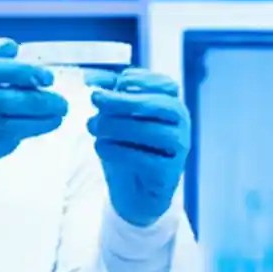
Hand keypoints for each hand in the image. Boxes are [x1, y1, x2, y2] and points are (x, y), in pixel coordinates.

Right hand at [0, 40, 68, 191]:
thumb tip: (14, 48)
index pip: (1, 71)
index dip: (29, 75)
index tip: (48, 78)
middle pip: (14, 99)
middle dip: (43, 101)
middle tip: (61, 103)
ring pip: (15, 125)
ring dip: (41, 122)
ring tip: (56, 117)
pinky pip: (5, 142)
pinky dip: (19, 136)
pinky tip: (28, 131)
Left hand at [87, 69, 189, 226]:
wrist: (134, 192)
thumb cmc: (126, 147)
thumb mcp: (115, 119)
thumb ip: (109, 97)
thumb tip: (91, 79)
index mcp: (170, 105)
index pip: (166, 85)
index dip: (143, 80)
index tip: (117, 82)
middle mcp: (180, 124)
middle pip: (161, 106)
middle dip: (125, 100)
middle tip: (95, 98)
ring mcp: (179, 148)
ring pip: (155, 132)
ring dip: (118, 126)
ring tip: (92, 127)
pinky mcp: (169, 173)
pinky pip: (146, 160)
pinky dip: (119, 151)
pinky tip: (100, 147)